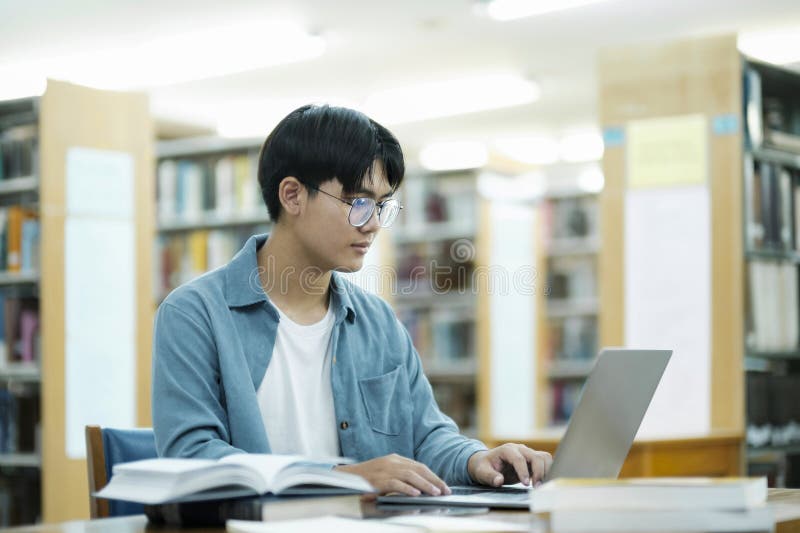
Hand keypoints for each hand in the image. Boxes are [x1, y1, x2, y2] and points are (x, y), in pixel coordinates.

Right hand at [335, 453, 450, 495]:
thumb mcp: (385, 472)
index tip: (443, 485)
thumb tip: (420, 485)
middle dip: (434, 480)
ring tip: (435, 493)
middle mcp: (392, 462)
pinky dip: (407, 489)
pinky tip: (416, 494)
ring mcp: (385, 470)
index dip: (433, 476)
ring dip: (425, 484)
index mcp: (395, 459)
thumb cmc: (367, 477)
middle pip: (418, 469)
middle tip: (445, 490)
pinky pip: (396, 483)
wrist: (346, 477)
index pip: (419, 466)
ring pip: (410, 475)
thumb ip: (400, 475)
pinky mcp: (378, 480)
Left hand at [467, 443, 552, 486]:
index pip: (519, 459)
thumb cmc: (484, 467)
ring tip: (540, 485)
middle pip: (535, 456)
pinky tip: (543, 481)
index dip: (523, 472)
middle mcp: (519, 449)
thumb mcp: (481, 472)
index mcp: (506, 450)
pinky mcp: (532, 460)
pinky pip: (545, 461)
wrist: (486, 463)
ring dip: (545, 471)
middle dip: (538, 472)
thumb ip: (489, 476)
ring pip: (543, 457)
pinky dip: (547, 470)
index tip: (526, 484)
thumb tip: (498, 481)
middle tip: (536, 487)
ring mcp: (527, 453)